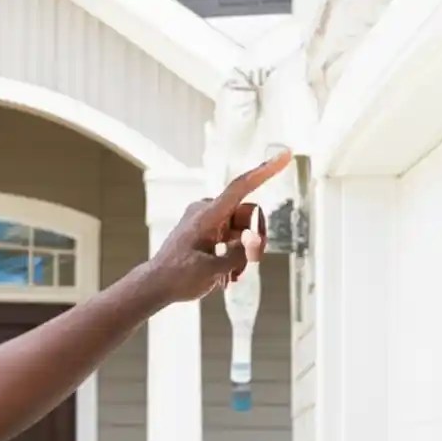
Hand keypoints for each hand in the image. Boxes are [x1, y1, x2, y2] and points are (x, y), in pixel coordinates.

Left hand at [146, 149, 292, 302]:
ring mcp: (207, 221)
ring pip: (243, 229)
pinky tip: (227, 275)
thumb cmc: (177, 276)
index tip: (285, 155)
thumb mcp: (212, 270)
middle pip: (249, 215)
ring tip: (231, 275)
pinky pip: (233, 237)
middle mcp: (208, 212)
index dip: (265, 171)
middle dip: (254, 239)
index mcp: (207, 215)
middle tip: (252, 262)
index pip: (240, 187)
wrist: (156, 285)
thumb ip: (238, 254)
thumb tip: (252, 242)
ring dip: (244, 253)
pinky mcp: (207, 232)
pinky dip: (235, 254)